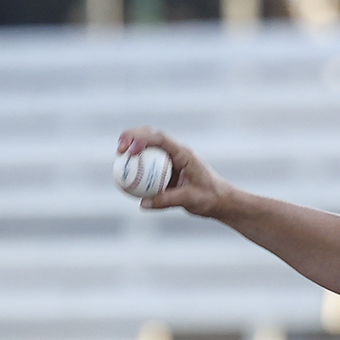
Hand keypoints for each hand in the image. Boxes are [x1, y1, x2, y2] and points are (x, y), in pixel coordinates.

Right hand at [116, 128, 233, 217]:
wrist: (221, 201)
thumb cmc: (210, 198)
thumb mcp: (190, 199)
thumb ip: (167, 200)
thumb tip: (143, 203)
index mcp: (184, 153)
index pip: (160, 139)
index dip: (142, 140)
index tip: (130, 151)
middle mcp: (176, 152)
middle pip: (150, 136)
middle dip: (132, 137)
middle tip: (119, 150)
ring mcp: (171, 159)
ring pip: (148, 147)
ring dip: (132, 148)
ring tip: (118, 157)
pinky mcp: (167, 169)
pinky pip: (148, 164)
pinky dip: (136, 165)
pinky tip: (125, 175)